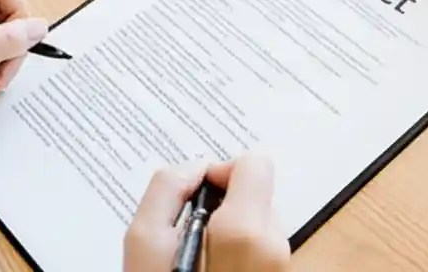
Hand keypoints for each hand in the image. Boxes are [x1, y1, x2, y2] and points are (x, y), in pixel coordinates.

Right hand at [124, 155, 289, 271]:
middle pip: (257, 197)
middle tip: (191, 241)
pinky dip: (239, 258)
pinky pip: (261, 253)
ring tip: (199, 266)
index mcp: (245, 231)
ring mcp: (281, 267)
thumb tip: (194, 167)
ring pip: (259, 228)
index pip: (255, 165)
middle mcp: (274, 247)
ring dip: (230, 237)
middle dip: (224, 210)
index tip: (198, 196)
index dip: (222, 173)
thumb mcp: (145, 247)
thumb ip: (167, 191)